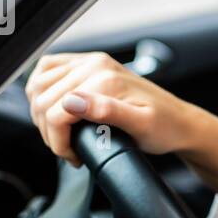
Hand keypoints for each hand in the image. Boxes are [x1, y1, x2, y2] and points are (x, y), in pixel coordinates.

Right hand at [24, 52, 194, 165]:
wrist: (179, 121)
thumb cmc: (164, 128)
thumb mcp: (141, 126)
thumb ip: (106, 112)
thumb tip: (71, 102)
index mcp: (104, 79)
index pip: (55, 111)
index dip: (58, 141)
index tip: (74, 156)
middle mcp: (95, 64)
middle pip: (42, 100)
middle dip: (50, 132)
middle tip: (70, 150)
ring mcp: (90, 62)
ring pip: (38, 85)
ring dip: (42, 114)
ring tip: (63, 135)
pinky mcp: (87, 64)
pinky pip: (47, 70)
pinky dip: (41, 90)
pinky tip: (54, 108)